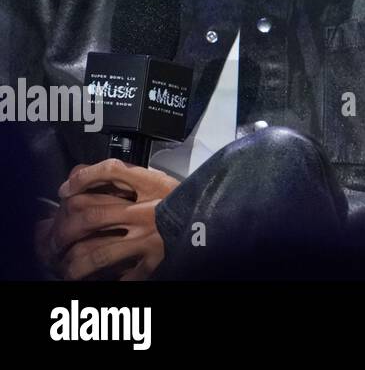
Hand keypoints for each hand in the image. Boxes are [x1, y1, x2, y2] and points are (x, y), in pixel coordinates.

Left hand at [36, 159, 178, 280]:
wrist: (218, 221)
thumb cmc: (188, 201)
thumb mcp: (161, 180)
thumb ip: (130, 177)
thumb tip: (82, 174)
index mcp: (152, 185)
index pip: (110, 171)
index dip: (81, 179)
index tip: (66, 190)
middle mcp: (147, 210)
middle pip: (90, 215)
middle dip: (64, 229)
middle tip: (56, 239)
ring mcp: (148, 239)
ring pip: (96, 253)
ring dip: (74, 264)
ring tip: (68, 269)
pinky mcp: (154, 262)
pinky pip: (122, 277)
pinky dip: (107, 283)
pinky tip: (98, 282)